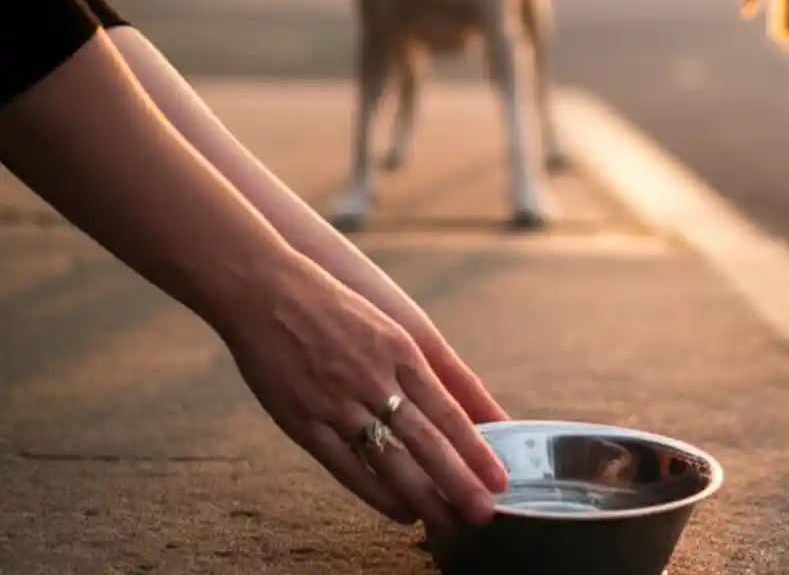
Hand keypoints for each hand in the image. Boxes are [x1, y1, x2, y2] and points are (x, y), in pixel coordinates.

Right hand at [221, 254, 508, 534]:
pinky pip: (346, 466)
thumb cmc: (332, 304)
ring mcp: (337, 401)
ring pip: (389, 460)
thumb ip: (419, 366)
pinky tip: (400, 510)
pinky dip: (376, 492)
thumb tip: (459, 401)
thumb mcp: (387, 325)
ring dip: (422, 495)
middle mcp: (374, 379)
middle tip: (484, 512)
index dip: (475, 449)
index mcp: (400, 351)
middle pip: (425, 441)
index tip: (499, 478)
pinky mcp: (304, 419)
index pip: (447, 411)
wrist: (266, 290)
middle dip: (458, 481)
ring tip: (448, 522)